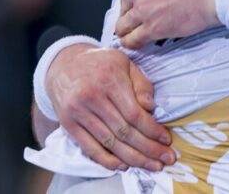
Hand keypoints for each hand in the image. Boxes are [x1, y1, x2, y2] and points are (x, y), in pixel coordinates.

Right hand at [45, 44, 174, 171]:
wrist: (63, 64)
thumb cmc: (100, 64)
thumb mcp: (125, 63)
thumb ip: (141, 84)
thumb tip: (151, 108)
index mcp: (109, 80)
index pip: (134, 113)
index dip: (152, 130)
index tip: (166, 140)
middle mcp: (91, 97)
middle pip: (123, 131)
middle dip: (147, 148)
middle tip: (165, 159)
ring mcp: (77, 112)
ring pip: (108, 142)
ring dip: (132, 158)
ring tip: (150, 165)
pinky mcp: (68, 124)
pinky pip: (88, 146)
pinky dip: (106, 159)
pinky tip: (122, 165)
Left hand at [113, 0, 220, 49]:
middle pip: (123, 5)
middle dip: (130, 9)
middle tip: (142, 13)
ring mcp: (142, 10)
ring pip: (123, 24)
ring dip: (127, 28)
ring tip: (132, 32)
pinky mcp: (152, 28)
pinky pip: (133, 39)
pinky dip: (131, 42)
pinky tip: (135, 43)